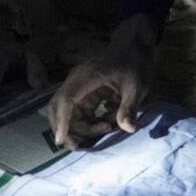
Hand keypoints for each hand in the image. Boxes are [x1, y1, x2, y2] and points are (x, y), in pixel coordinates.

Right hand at [47, 14, 156, 149]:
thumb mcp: (137, 86)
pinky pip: (77, 111)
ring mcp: (79, 86)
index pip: (67, 98)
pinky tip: (105, 123)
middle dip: (63, 128)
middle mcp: (77, 80)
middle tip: (77, 146)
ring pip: (67, 111)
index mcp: (89, 76)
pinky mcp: (83, 92)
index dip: (62, 120)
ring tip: (106, 128)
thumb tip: (128, 129)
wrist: (134, 48)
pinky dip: (87, 122)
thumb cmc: (135, 64)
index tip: (61, 140)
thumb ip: (130, 107)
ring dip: (80, 126)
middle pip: (58, 106)